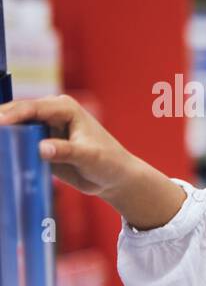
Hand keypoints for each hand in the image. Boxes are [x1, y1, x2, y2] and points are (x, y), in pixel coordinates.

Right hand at [0, 94, 140, 198]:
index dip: (12, 115)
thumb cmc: (108, 162)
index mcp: (64, 108)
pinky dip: (8, 147)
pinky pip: (18, 144)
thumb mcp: (89, 157)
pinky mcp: (38, 143)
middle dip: (1, 121)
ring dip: (3, 135)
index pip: (32, 108)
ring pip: (14, 128)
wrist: (113, 177)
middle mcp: (50, 113)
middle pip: (17, 115)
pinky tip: (2, 154)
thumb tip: (42, 148)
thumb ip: (65, 151)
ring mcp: (42, 128)